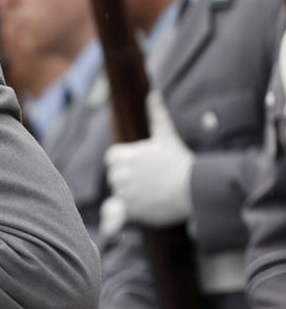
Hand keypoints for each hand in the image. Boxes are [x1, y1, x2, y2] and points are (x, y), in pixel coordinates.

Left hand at [105, 92, 193, 226]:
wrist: (195, 189)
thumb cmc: (180, 161)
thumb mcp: (167, 135)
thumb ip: (156, 114)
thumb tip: (152, 92)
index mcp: (125, 156)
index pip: (112, 158)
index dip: (125, 161)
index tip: (141, 165)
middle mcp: (120, 175)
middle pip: (114, 176)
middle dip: (127, 177)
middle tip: (151, 178)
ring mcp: (124, 194)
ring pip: (119, 193)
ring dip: (130, 193)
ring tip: (153, 191)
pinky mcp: (129, 211)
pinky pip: (116, 214)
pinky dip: (117, 216)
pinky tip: (124, 216)